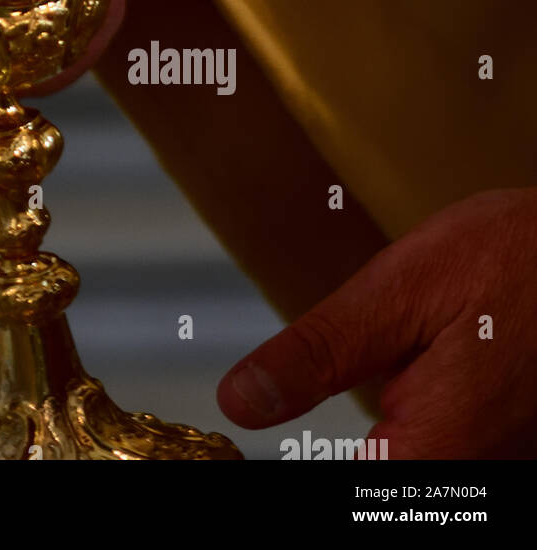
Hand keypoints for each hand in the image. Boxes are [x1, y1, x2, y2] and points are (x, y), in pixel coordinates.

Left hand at [217, 188, 536, 457]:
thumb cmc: (514, 259)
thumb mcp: (397, 291)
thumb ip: (319, 354)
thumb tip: (240, 402)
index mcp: (434, 451)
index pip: (352, 489)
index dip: (311, 455)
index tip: (294, 413)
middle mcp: (478, 472)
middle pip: (388, 473)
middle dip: (366, 426)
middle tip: (389, 351)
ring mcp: (506, 460)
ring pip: (417, 455)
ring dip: (400, 418)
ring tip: (435, 343)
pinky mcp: (518, 442)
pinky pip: (456, 441)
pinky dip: (431, 409)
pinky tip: (450, 356)